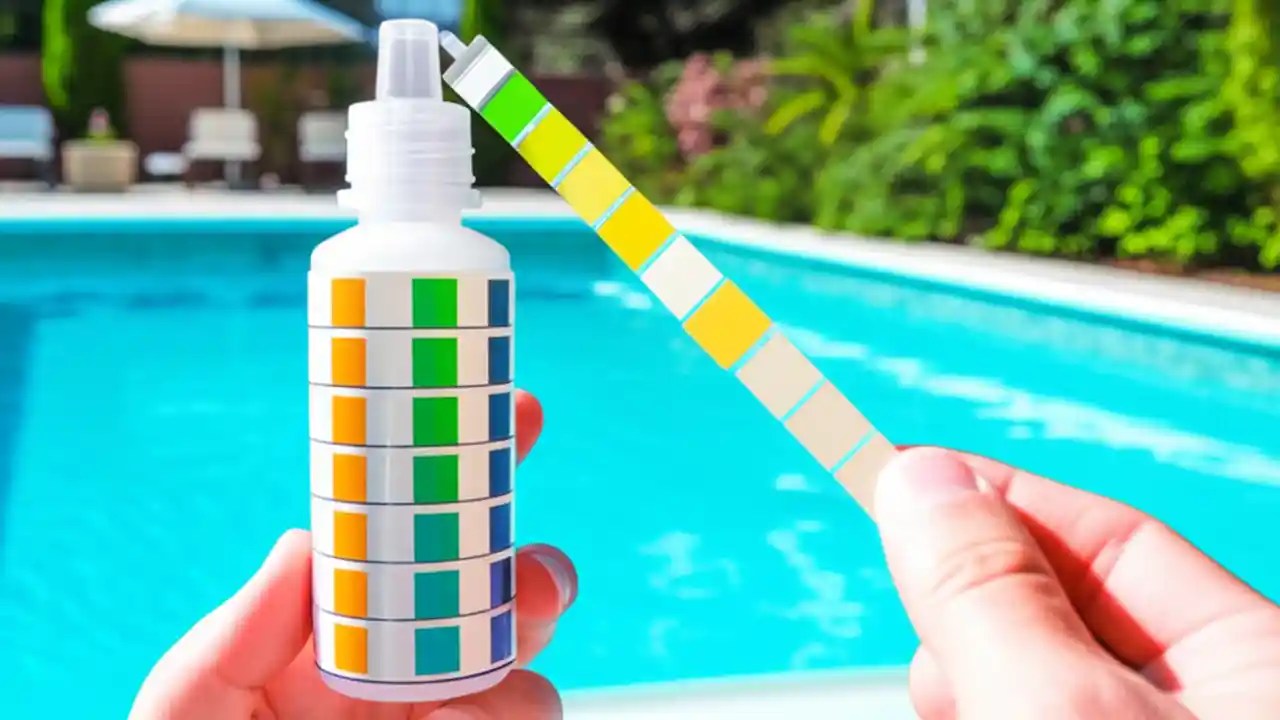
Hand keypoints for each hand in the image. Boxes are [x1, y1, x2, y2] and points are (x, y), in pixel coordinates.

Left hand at [130, 391, 575, 719]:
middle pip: (503, 603)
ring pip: (532, 683)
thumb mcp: (191, 708)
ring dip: (515, 675)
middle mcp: (410, 684)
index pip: (419, 542)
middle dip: (532, 574)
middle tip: (526, 580)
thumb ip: (239, 631)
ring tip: (448, 711)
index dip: (470, 472)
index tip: (511, 414)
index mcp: (343, 641)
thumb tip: (308, 541)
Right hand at [876, 447, 1279, 719]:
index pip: (1111, 538)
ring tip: (958, 716)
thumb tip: (922, 478)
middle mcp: (1212, 711)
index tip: (894, 473)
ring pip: (1019, 678)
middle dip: (974, 621)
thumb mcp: (1058, 711)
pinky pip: (1013, 714)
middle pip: (1055, 611)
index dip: (995, 501)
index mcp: (1258, 666)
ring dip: (964, 685)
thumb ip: (989, 591)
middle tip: (941, 670)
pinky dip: (970, 713)